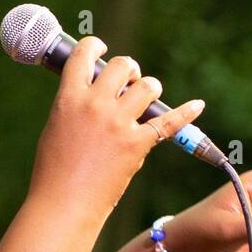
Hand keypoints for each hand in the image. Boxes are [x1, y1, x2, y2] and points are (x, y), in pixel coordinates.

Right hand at [30, 36, 206, 216]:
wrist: (63, 204)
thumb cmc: (53, 171)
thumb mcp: (55, 127)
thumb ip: (74, 106)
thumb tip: (93, 92)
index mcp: (69, 98)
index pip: (84, 55)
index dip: (95, 46)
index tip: (101, 49)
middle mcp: (95, 105)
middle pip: (123, 65)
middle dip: (129, 71)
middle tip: (129, 84)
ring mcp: (118, 124)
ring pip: (148, 86)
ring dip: (149, 90)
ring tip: (144, 102)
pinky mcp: (137, 145)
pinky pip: (169, 122)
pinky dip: (186, 113)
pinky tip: (197, 106)